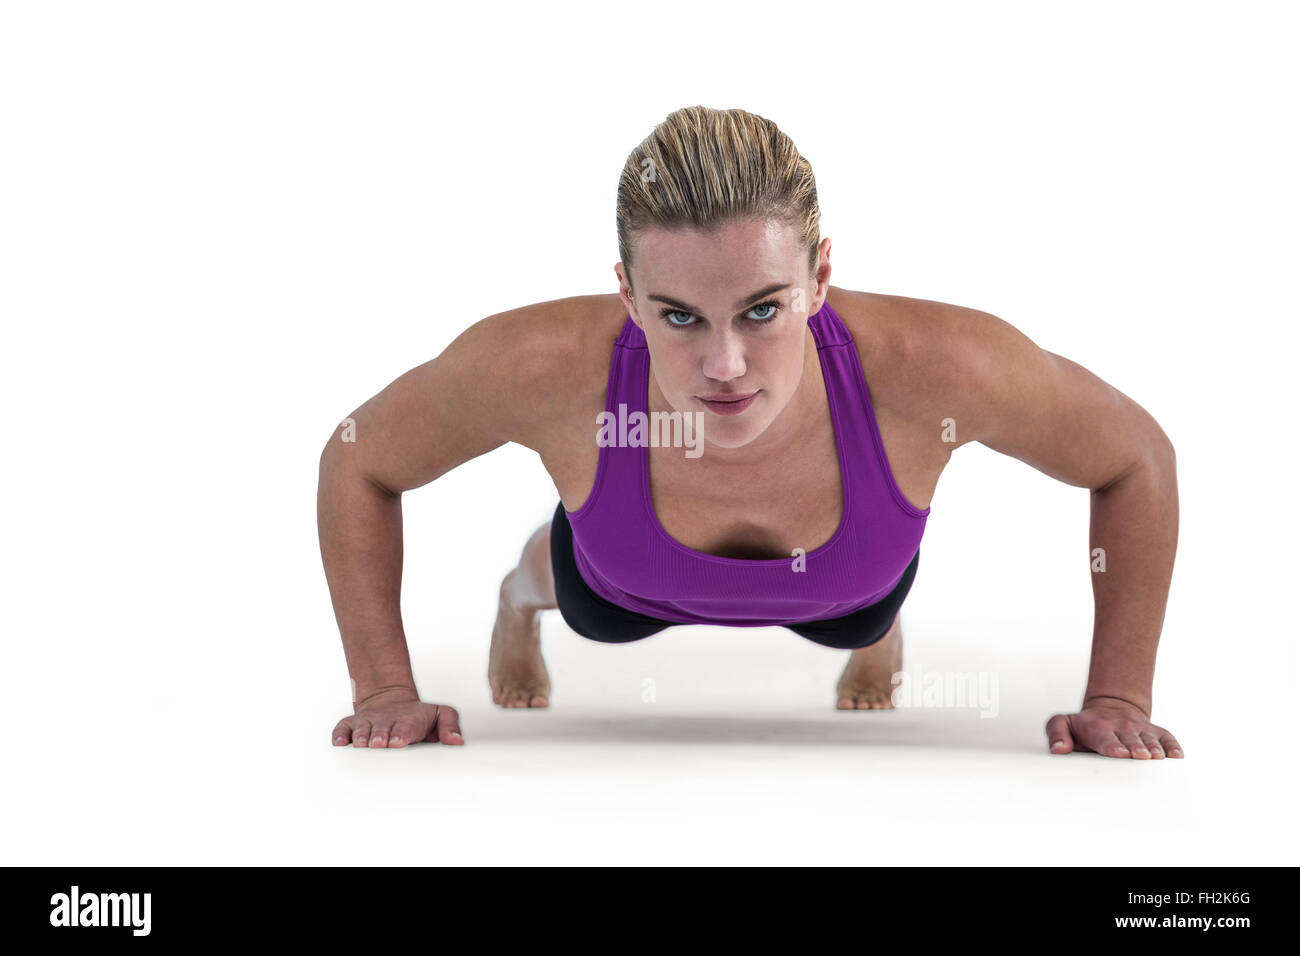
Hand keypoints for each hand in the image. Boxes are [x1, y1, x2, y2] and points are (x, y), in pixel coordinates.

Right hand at [332, 687, 464, 747]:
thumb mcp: (440, 714)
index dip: (401, 735)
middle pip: (381, 729)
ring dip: (360, 737)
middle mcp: (386, 721)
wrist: (391, 697)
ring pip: (362, 729)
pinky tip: (339, 743)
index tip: (399, 742)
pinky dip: (339, 735)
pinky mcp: (352, 724)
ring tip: (360, 744)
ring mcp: (368, 722)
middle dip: (380, 737)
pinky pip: (342, 728)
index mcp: (408, 721)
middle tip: (379, 744)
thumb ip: (450, 726)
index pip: (404, 728)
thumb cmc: (418, 715)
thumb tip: (457, 741)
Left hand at [1045, 695, 1182, 758]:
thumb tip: (1058, 750)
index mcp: (1098, 727)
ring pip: (1150, 739)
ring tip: (1157, 757)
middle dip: (1136, 748)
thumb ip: (1056, 734)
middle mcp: (1121, 727)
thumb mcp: (1063, 723)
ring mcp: (1140, 729)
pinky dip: (1173, 746)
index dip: (1113, 746)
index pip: (1106, 738)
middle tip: (1141, 756)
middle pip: (1131, 740)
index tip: (1120, 753)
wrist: (1110, 707)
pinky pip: (1167, 737)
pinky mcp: (1155, 731)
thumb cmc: (1084, 725)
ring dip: (1154, 748)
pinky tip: (1177, 756)